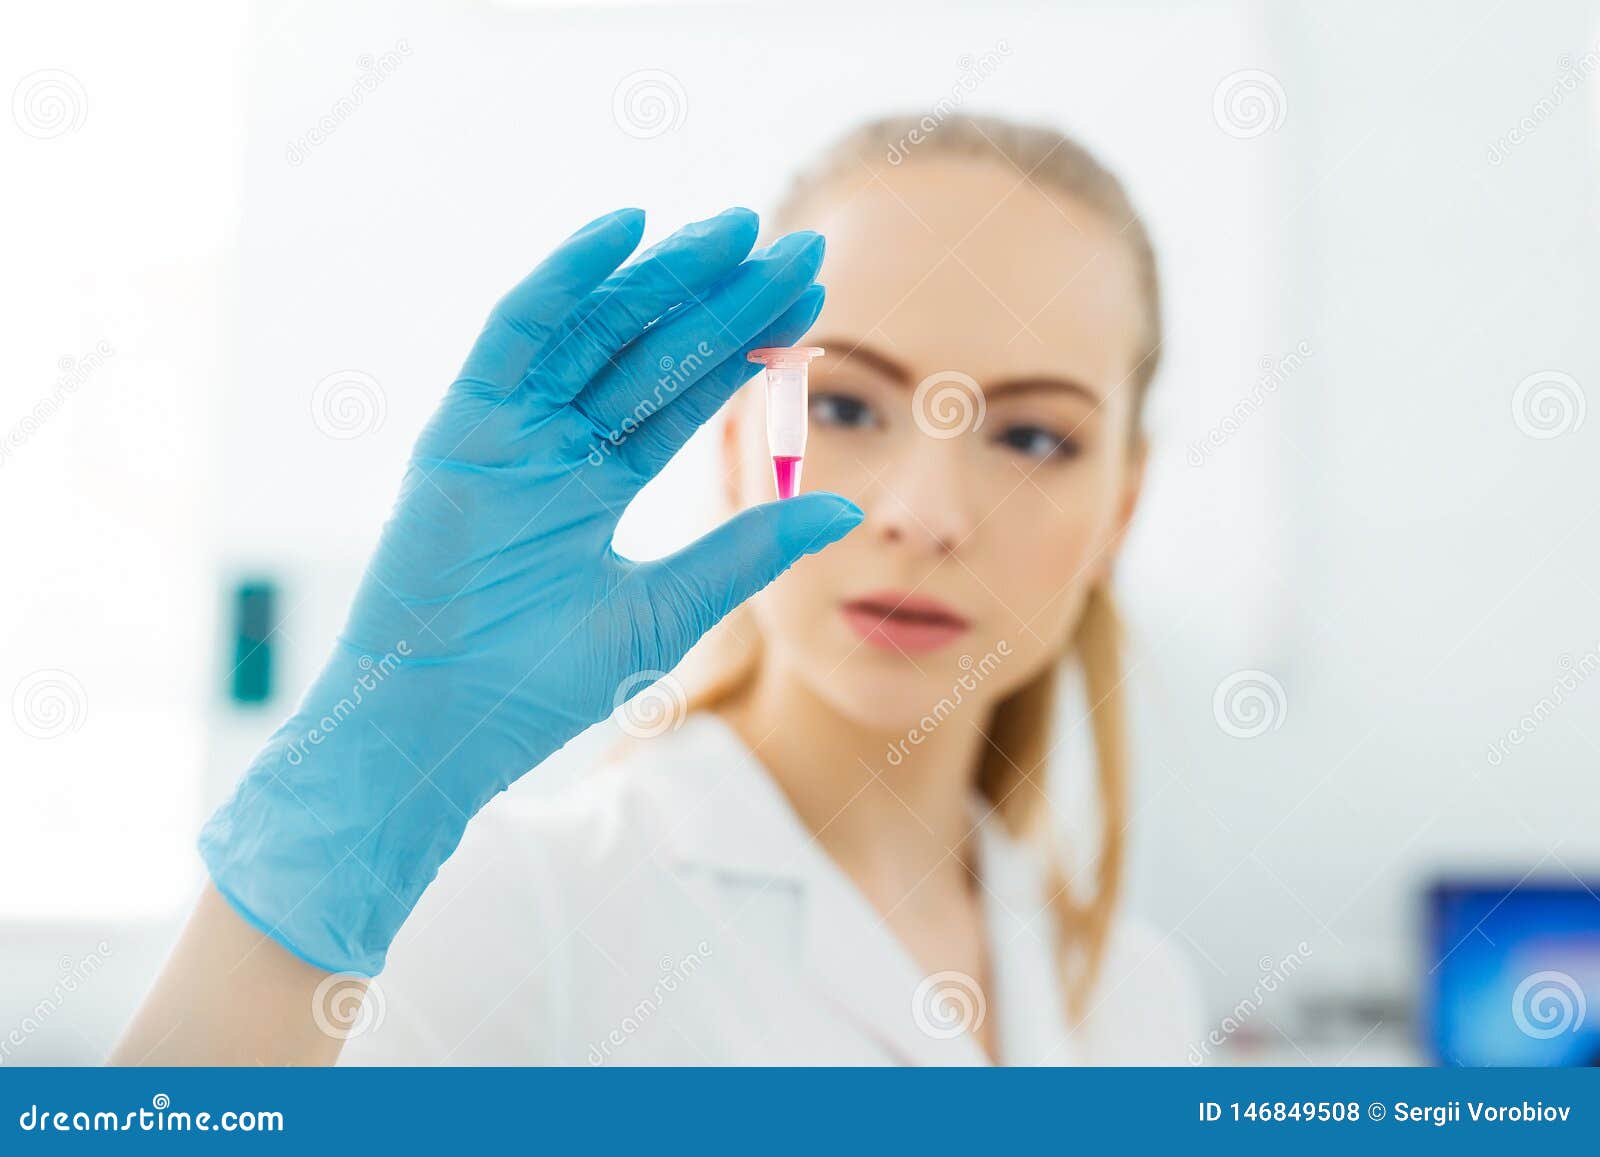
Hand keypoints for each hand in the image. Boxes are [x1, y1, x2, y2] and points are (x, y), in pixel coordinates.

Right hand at [199, 208, 861, 974]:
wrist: (440, 730)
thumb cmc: (539, 685)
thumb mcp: (668, 606)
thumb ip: (748, 552)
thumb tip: (845, 512)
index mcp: (596, 485)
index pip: (686, 396)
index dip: (748, 347)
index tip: (811, 300)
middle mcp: (553, 446)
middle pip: (651, 352)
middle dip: (723, 300)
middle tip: (796, 248)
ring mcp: (508, 431)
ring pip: (595, 331)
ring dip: (663, 276)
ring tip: (736, 229)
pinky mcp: (461, 426)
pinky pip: (516, 334)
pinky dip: (566, 278)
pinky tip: (628, 227)